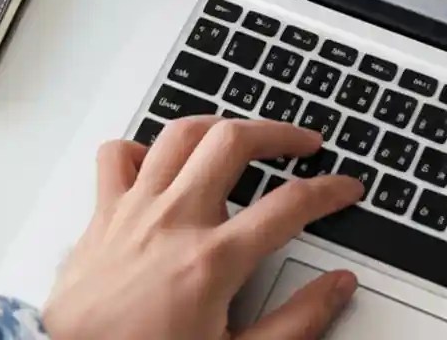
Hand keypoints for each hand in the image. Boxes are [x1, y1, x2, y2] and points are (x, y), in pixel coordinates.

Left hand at [43, 116, 364, 339]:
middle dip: (280, 133)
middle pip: (234, 142)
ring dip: (220, 126)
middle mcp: (173, 223)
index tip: (345, 188)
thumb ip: (296, 322)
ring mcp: (134, 212)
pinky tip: (163, 162)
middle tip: (304, 144)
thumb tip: (337, 288)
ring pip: (180, 134)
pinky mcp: (102, 217)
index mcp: (212, 261)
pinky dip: (143, 149)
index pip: (290, 205)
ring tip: (243, 135)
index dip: (329, 190)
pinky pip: (118, 156)